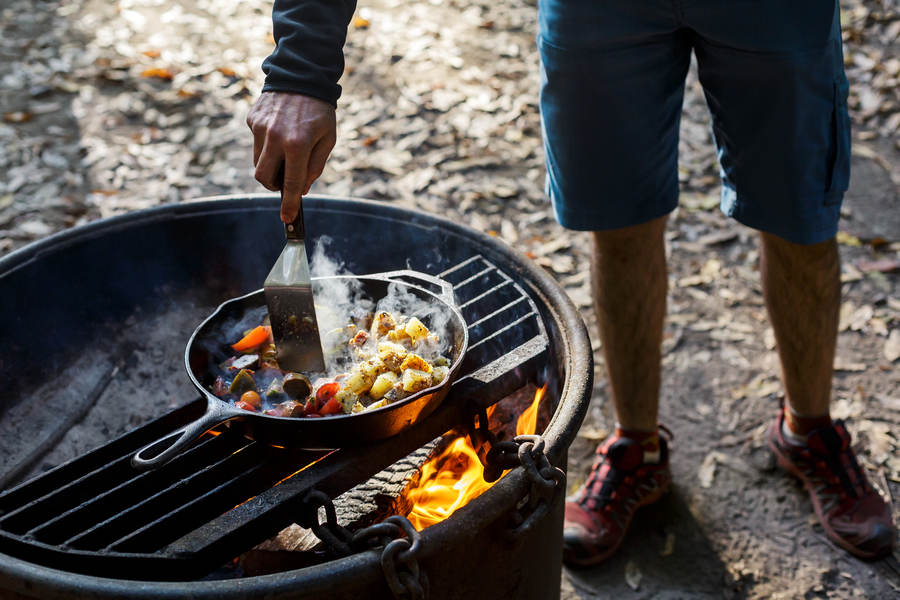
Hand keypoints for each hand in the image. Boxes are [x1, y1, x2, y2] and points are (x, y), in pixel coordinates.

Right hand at [247, 91, 336, 221]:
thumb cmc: (320, 111)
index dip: (290, 204)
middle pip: (263, 177)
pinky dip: (267, 145)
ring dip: (270, 166)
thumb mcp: (328, 139)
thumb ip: (315, 167)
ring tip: (286, 151)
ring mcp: (260, 128)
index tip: (287, 219)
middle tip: (284, 182)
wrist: (302, 74)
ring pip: (257, 162)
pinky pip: (256, 143)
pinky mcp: (252, 120)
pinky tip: (279, 130)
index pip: (292, 183)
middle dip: (273, 186)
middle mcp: (276, 137)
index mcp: (298, 144)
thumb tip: (302, 189)